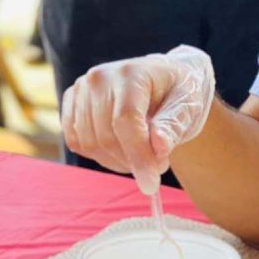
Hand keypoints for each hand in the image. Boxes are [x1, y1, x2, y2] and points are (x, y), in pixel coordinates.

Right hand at [62, 46, 215, 194]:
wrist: (162, 81)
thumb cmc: (177, 94)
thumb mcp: (187, 107)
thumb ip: (172, 126)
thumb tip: (158, 146)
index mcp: (131, 73)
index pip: (125, 121)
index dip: (137, 156)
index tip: (151, 184)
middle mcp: (99, 78)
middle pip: (105, 136)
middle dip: (132, 161)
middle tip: (157, 164)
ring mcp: (81, 89)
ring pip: (89, 143)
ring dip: (116, 161)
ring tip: (141, 155)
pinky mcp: (71, 101)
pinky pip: (75, 142)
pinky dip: (99, 155)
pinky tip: (121, 149)